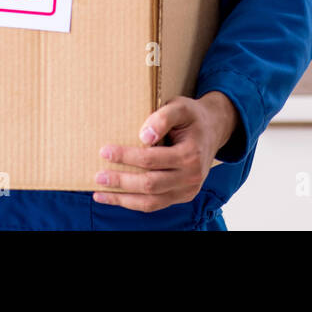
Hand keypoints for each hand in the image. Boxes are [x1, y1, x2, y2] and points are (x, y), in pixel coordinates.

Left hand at [93, 92, 238, 212]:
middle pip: (150, 184)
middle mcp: (191, 176)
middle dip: (121, 181)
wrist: (214, 129)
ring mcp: (188, 190)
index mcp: (190, 154)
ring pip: (151, 202)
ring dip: (123, 199)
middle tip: (98, 175)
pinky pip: (155, 204)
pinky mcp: (182, 196)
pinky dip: (133, 202)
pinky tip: (116, 198)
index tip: (104, 151)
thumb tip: (143, 136)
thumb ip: (162, 118)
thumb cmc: (192, 116)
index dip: (126, 156)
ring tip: (100, 193)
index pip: (151, 159)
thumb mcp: (180, 107)